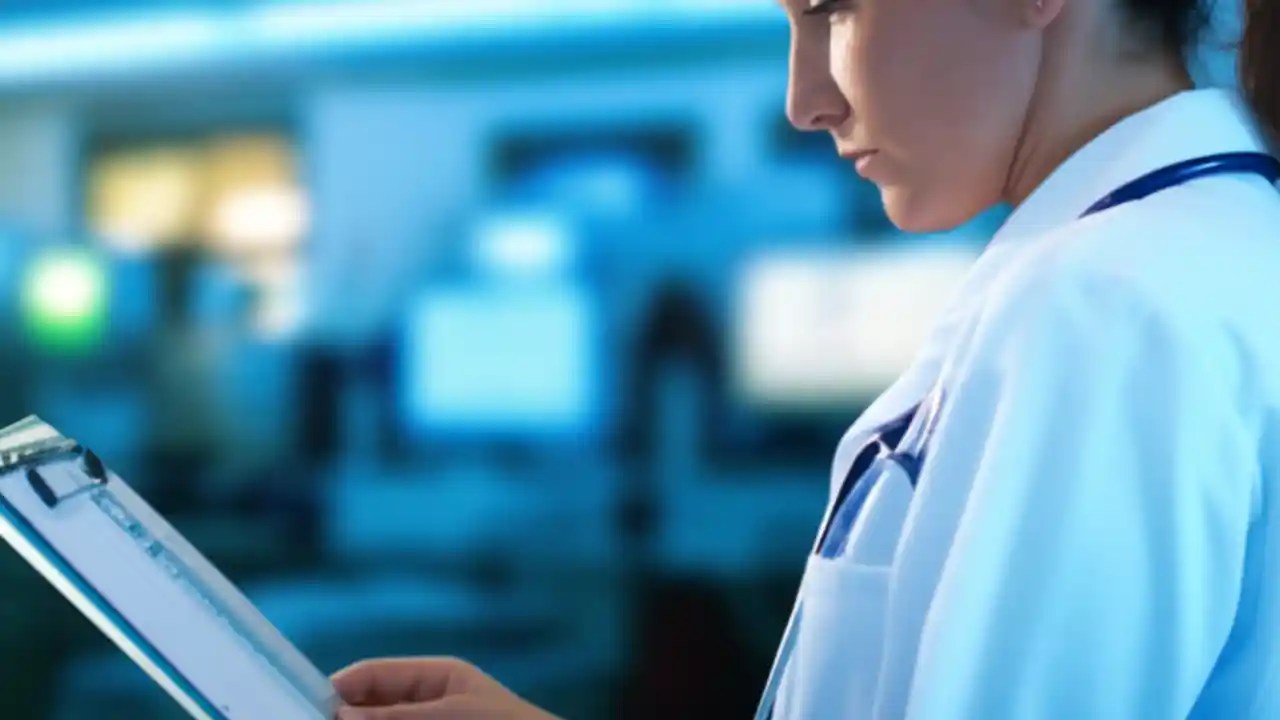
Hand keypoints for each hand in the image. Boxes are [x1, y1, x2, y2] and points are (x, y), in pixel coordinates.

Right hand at [332, 656, 561, 719]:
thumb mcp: (452, 715)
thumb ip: (397, 717)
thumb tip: (343, 715)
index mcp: (435, 676)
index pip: (373, 673)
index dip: (339, 687)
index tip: (306, 705)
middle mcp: (427, 700)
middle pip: (371, 703)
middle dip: (345, 714)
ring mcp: (426, 719)